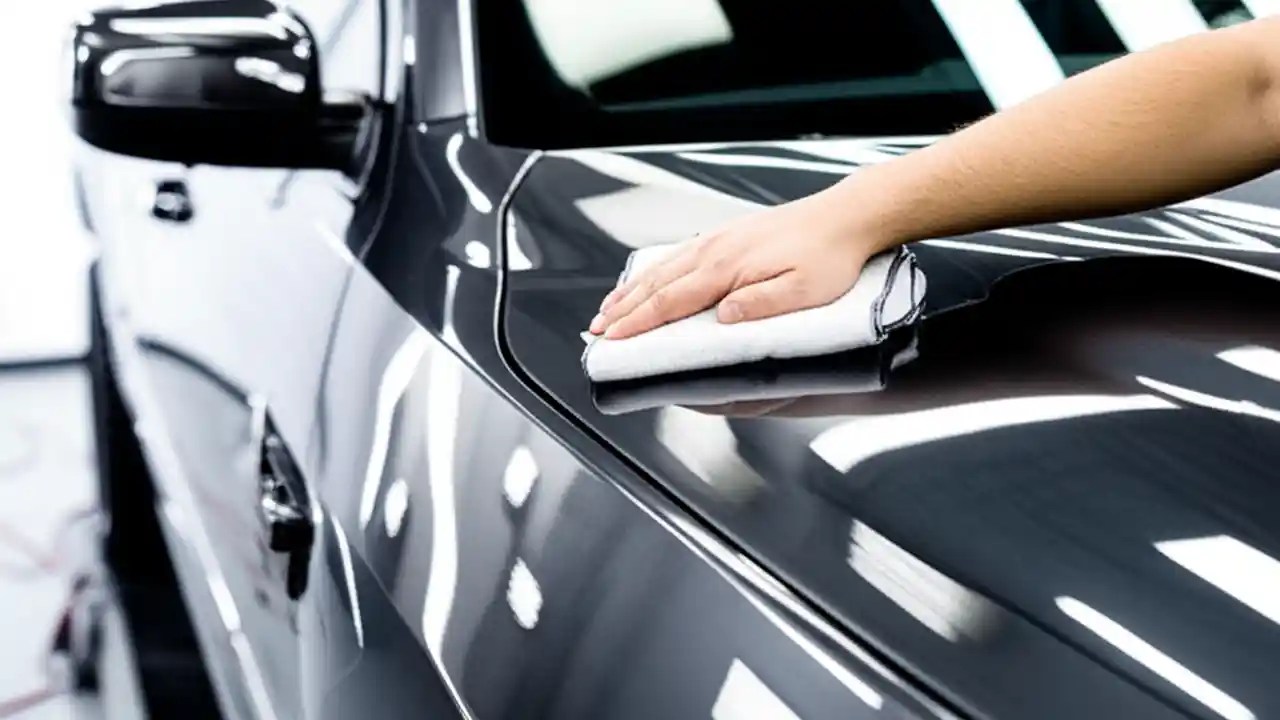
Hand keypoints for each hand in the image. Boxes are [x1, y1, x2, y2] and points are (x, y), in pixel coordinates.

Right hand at [589, 193, 887, 338]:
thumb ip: (761, 305)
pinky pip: (678, 256)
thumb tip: (723, 318)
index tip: (614, 340)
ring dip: (631, 291)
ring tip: (608, 310)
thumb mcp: (804, 290)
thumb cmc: (829, 258)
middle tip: (597, 332)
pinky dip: (654, 272)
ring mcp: (719, 240)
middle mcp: (716, 251)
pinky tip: (647, 280)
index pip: (672, 301)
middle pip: (657, 284)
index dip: (638, 323)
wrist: (845, 217)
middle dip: (623, 310)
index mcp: (729, 269)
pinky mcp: (727, 236)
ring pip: (663, 269)